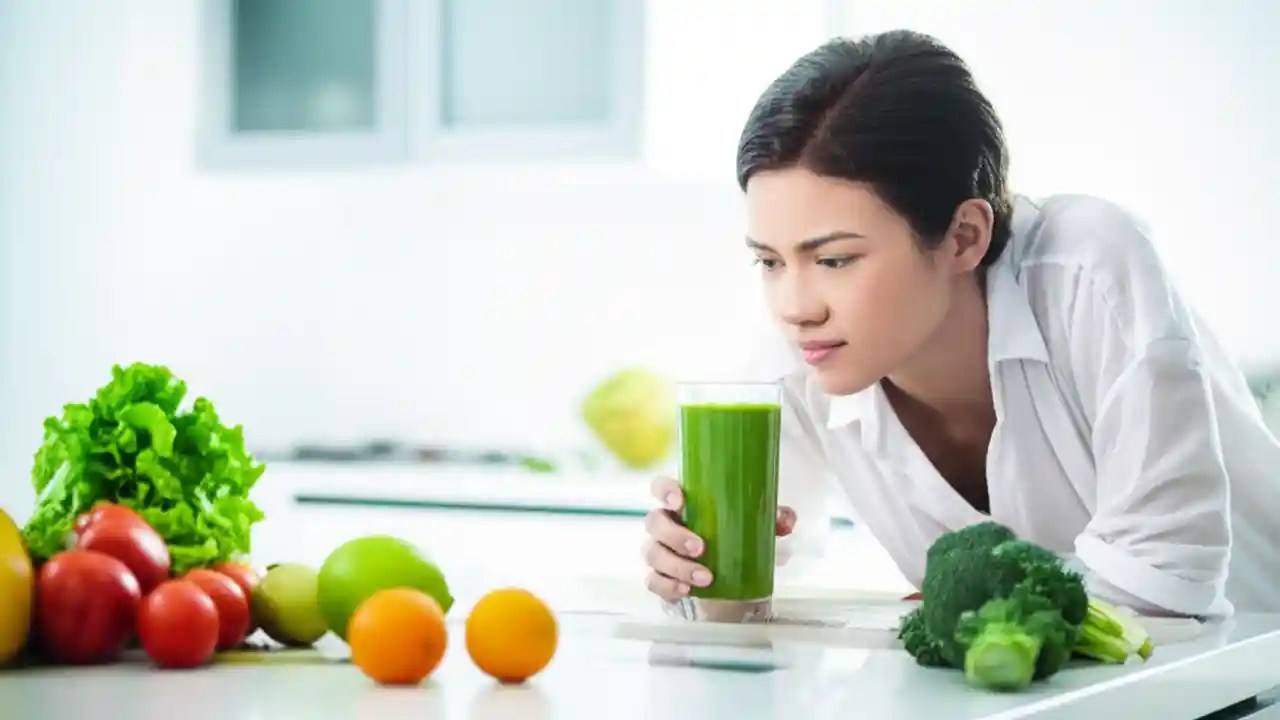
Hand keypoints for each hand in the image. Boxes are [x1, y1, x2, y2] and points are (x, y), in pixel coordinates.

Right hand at [642, 476, 796, 600]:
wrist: (728, 574)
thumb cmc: (734, 537)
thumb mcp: (757, 524)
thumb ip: (774, 517)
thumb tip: (786, 520)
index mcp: (683, 504)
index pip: (661, 487)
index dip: (665, 491)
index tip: (680, 501)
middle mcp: (665, 524)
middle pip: (655, 522)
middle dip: (675, 536)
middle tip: (701, 548)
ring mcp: (659, 551)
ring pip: (653, 553)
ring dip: (677, 566)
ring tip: (706, 578)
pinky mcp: (659, 577)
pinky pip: (653, 580)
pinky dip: (667, 585)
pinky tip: (686, 591)